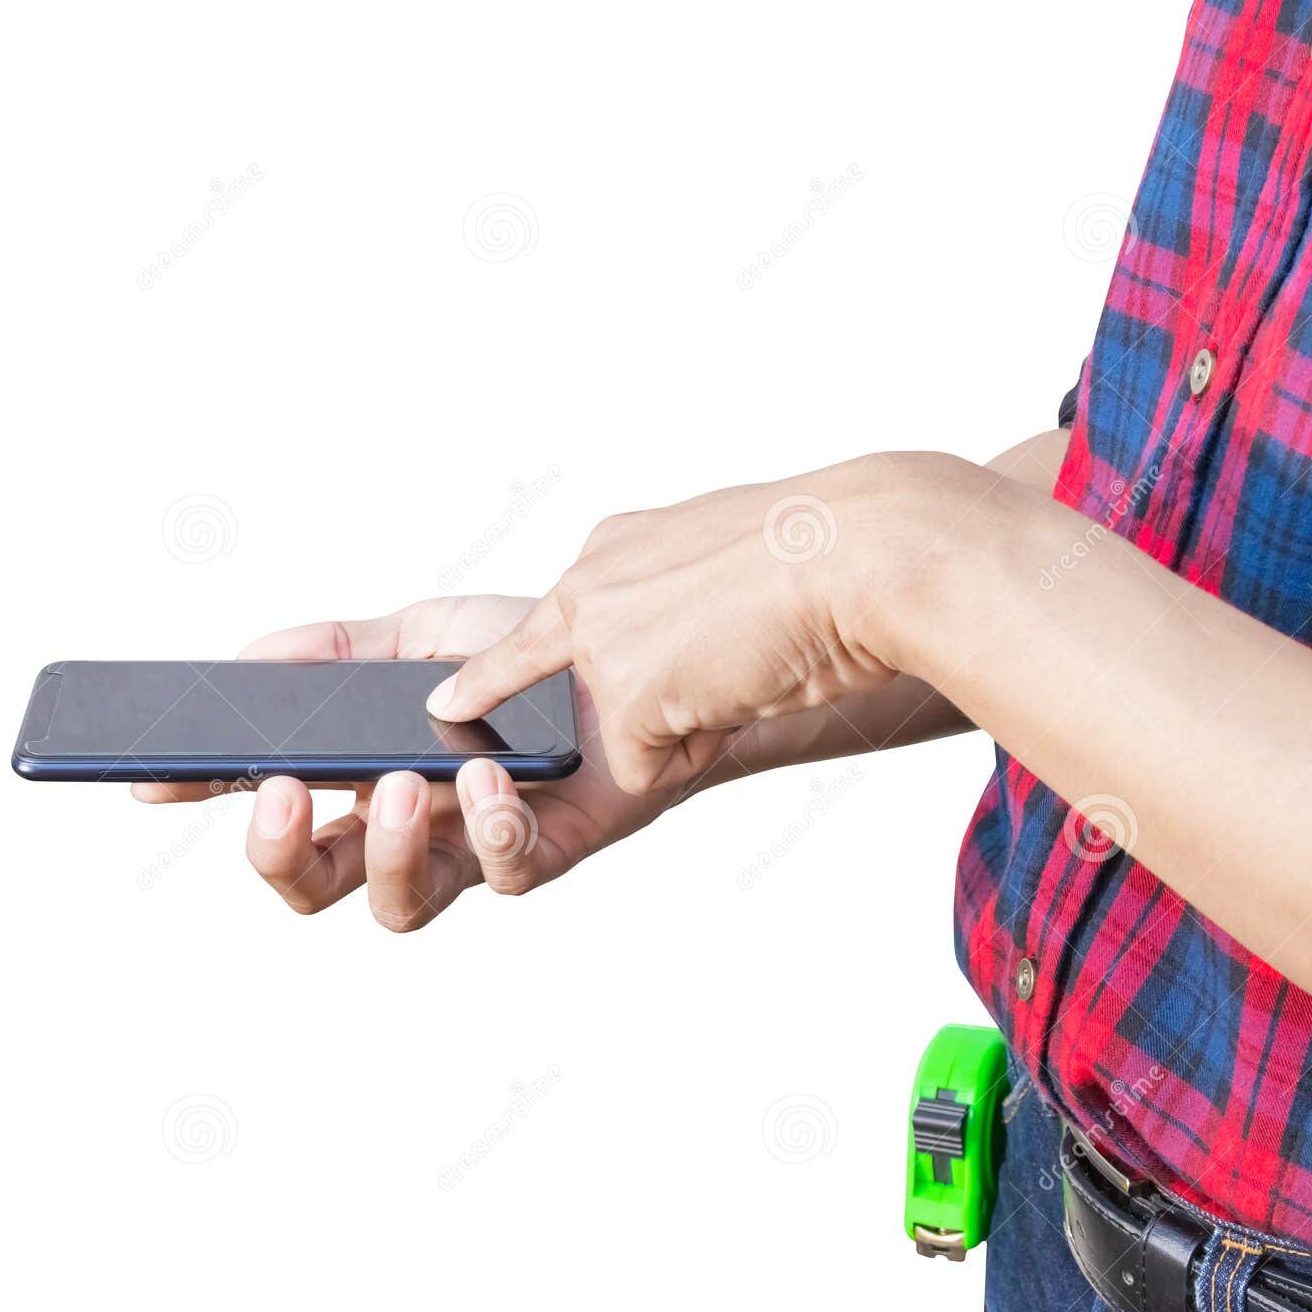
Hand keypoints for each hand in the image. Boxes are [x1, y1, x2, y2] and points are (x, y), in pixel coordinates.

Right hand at [132, 596, 678, 928]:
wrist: (634, 658)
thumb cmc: (529, 657)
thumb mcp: (423, 634)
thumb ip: (335, 651)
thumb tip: (244, 663)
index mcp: (367, 774)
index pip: (273, 804)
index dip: (209, 798)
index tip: (153, 777)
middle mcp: (412, 824)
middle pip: (317, 883)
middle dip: (282, 852)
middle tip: (286, 790)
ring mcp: (474, 844)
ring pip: (400, 903)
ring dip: (385, 850)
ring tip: (403, 784)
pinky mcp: (543, 849)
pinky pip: (504, 873)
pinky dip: (489, 828)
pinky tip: (490, 780)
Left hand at [426, 454, 957, 794]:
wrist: (863, 550)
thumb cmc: (832, 552)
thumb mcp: (727, 558)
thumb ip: (676, 596)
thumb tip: (674, 657)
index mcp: (620, 546)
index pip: (554, 616)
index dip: (501, 669)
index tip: (448, 699)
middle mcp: (595, 583)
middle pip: (587, 683)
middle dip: (640, 700)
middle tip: (715, 663)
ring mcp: (602, 638)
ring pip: (626, 732)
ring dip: (688, 720)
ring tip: (746, 663)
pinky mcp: (626, 693)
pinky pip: (649, 766)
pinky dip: (699, 747)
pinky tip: (742, 690)